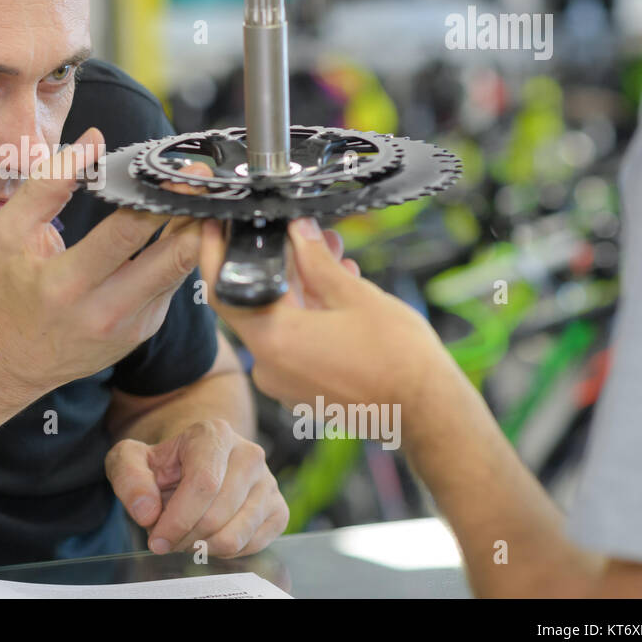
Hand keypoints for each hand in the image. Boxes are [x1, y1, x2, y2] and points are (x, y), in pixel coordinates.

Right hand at [0, 127, 204, 393]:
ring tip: (201, 199)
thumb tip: (93, 140)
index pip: (124, 235)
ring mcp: (131, 324)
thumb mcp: (12, 231)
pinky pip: (173, 283)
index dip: (157, 201)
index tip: (177, 174)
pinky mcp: (145, 328)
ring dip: (197, 231)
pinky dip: (180, 253)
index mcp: (67, 282)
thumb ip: (47, 182)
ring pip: (182, 270)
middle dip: (193, 213)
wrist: (21, 354)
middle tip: (203, 181)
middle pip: (170, 258)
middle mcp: (104, 309)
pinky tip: (182, 228)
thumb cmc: (17, 284)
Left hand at [105, 419, 287, 557]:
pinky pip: (252, 545)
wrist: (193, 465)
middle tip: (167, 540)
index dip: (178, 519)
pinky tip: (208, 537)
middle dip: (185, 537)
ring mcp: (268, 482)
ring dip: (202, 547)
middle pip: (217, 514)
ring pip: (236, 534)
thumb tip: (147, 511)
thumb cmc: (163, 464)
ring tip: (185, 537)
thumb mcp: (130, 460)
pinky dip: (224, 551)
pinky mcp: (278, 509)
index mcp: (214, 434)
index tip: (157, 540)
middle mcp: (249, 454)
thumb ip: (128, 477)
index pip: (203, 484)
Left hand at [198, 216, 454, 412]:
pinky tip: (338, 290)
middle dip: (278, 265)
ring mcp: (285, 383)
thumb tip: (299, 231)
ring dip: (300, 288)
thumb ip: (317, 260)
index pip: (222, 290)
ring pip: (279, 322)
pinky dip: (308, 316)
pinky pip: (294, 344)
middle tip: (298, 233)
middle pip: (255, 303)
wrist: (428, 413)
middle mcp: (269, 366)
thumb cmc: (397, 359)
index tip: (213, 228)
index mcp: (271, 340)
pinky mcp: (303, 390)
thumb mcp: (354, 294)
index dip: (214, 254)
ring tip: (332, 256)